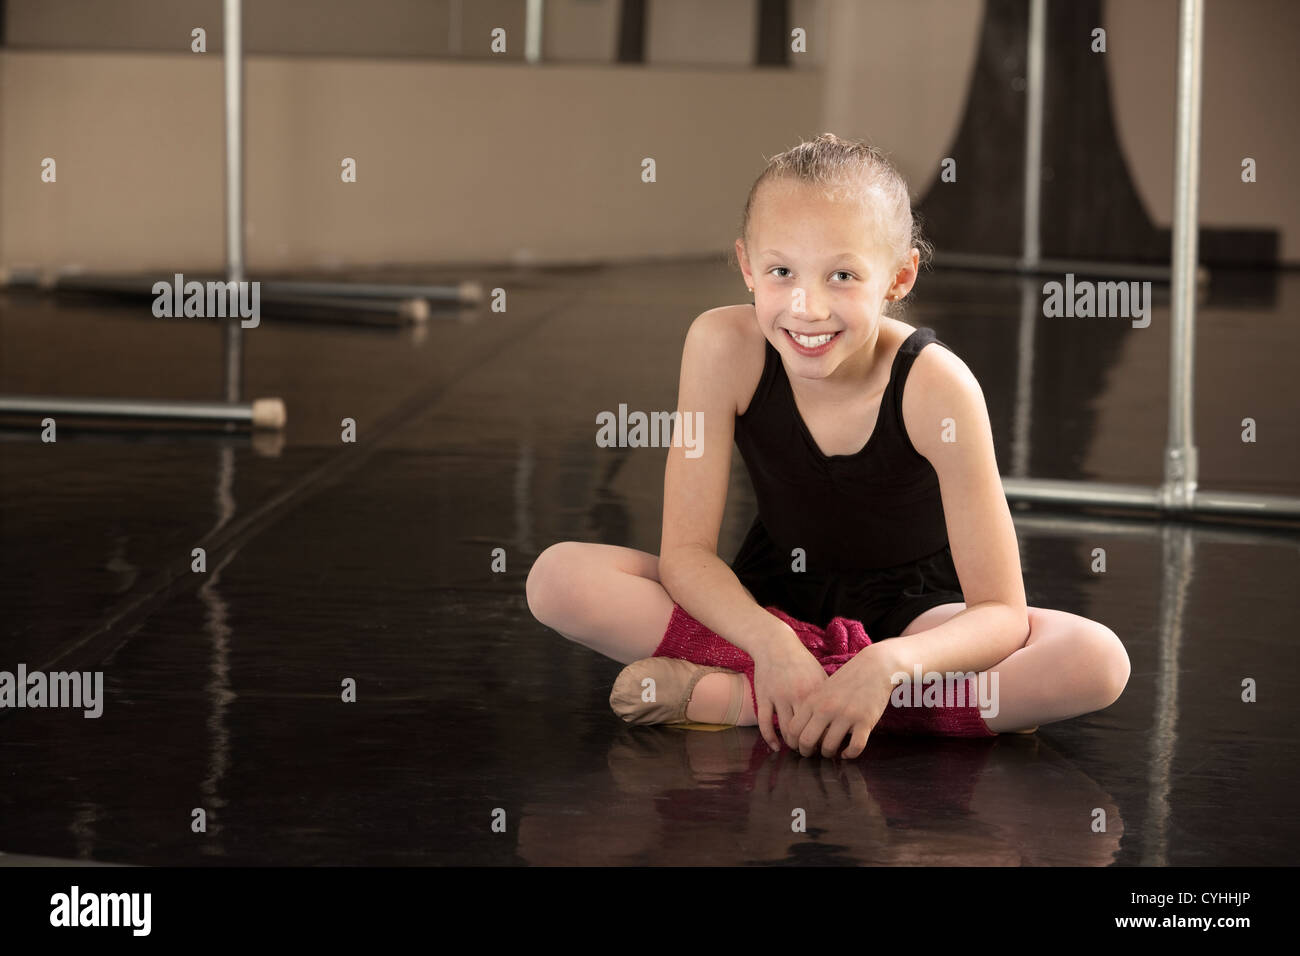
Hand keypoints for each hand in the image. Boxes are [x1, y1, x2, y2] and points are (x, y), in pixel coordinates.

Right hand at [751, 630, 826, 751]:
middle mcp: (797, 695)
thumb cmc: (801, 662)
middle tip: (811, 751)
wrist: (776, 645)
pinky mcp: (763, 697)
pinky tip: (776, 747)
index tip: (827, 745)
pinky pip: (766, 724)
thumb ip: (829, 697)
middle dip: (809, 746)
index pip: (824, 724)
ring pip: (786, 730)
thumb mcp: (819, 676)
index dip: (826, 739)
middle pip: (806, 731)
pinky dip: (771, 739)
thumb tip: (841, 718)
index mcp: (815, 691)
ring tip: (796, 747)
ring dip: (792, 743)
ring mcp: (778, 696)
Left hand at [785, 646, 894, 757]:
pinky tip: (848, 752)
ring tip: (832, 751)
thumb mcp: (823, 690)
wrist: (874, 666)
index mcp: (813, 700)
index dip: (794, 743)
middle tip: (813, 754)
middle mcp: (826, 708)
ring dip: (829, 754)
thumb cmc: (847, 679)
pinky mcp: (865, 721)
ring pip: (829, 748)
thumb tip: (800, 731)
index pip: (793, 729)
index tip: (800, 746)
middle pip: (806, 741)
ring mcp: (846, 715)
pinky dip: (850, 755)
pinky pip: (855, 748)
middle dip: (807, 753)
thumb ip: (811, 708)